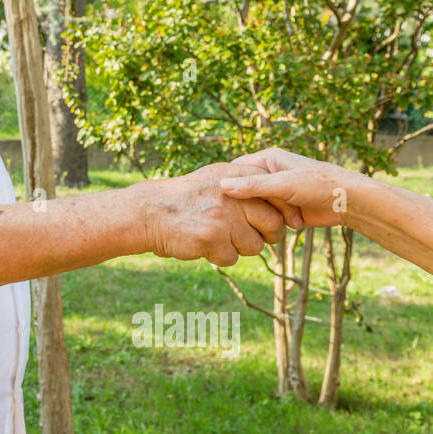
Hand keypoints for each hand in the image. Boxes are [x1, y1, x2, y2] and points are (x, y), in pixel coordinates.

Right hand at [141, 163, 286, 267]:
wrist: (148, 212)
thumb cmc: (184, 199)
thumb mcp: (213, 180)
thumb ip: (242, 185)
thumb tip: (277, 200)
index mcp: (234, 176)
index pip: (275, 192)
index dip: (284, 210)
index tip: (283, 221)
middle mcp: (232, 194)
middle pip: (273, 224)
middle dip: (268, 236)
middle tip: (252, 237)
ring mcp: (222, 217)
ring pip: (254, 246)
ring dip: (239, 248)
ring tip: (218, 238)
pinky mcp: (212, 239)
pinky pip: (232, 258)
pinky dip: (219, 257)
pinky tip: (203, 245)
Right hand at [218, 147, 359, 227]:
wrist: (349, 202)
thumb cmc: (319, 184)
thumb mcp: (283, 184)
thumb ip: (254, 186)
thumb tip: (223, 186)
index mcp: (267, 159)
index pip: (235, 170)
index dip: (224, 184)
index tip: (214, 200)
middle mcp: (269, 174)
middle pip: (243, 190)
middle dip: (241, 205)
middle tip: (229, 218)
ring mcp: (277, 192)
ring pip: (254, 206)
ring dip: (255, 217)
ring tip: (249, 225)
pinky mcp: (284, 208)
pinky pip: (267, 217)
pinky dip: (266, 224)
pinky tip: (262, 231)